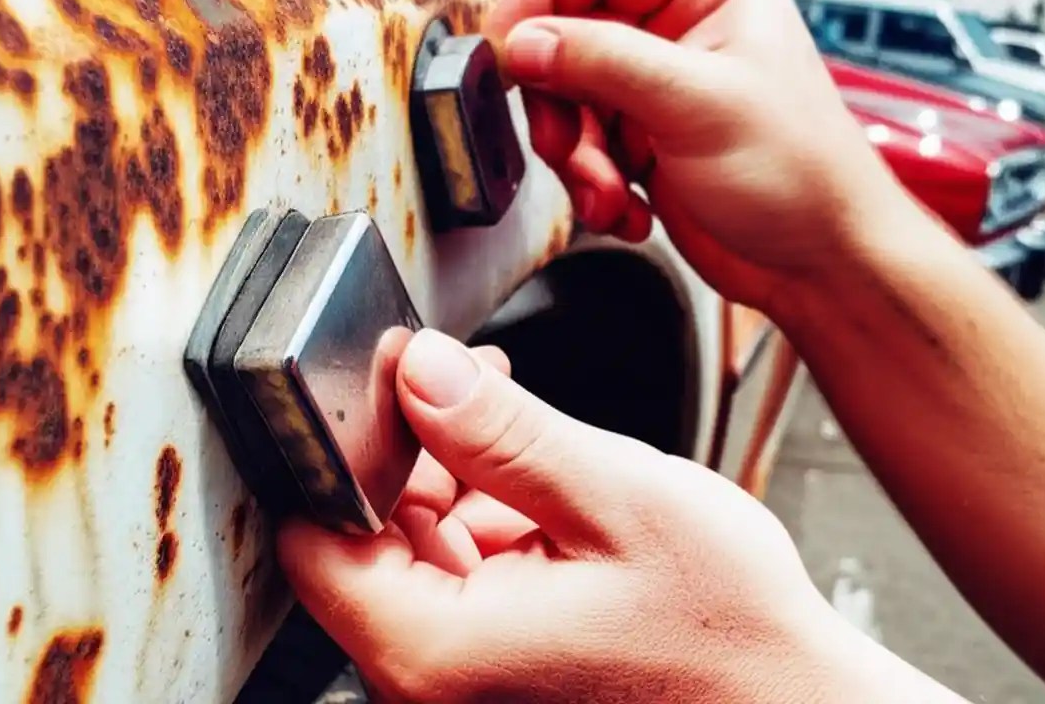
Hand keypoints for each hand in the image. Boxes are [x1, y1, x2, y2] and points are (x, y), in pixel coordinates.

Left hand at [277, 329, 846, 702]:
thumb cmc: (728, 634)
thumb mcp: (618, 502)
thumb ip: (504, 434)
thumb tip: (420, 372)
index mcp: (438, 650)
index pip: (316, 537)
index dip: (342, 446)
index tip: (385, 382)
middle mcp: (434, 679)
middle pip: (365, 536)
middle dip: (414, 449)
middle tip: (467, 383)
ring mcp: (465, 678)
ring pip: (416, 548)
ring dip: (459, 476)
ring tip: (521, 429)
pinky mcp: (497, 666)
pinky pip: (462, 575)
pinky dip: (490, 516)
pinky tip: (539, 482)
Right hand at [486, 0, 917, 310]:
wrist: (820, 266)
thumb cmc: (801, 174)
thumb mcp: (696, 105)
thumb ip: (602, 62)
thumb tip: (525, 40)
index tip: (513, 44)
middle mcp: (676, 33)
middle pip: (568, 35)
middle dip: (558, 99)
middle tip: (564, 140)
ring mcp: (656, 91)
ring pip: (566, 99)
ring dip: (575, 156)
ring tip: (608, 190)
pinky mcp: (643, 144)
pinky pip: (582, 149)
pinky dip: (591, 185)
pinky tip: (628, 209)